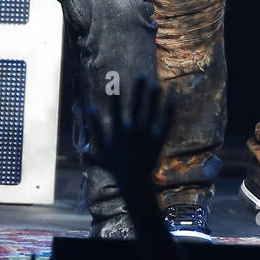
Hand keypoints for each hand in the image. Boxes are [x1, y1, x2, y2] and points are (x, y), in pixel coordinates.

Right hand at [86, 75, 171, 201]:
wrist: (133, 182)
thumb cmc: (115, 166)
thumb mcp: (100, 149)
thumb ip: (94, 130)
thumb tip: (89, 109)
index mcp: (117, 133)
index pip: (116, 110)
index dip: (116, 96)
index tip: (117, 82)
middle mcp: (132, 132)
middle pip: (135, 107)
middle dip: (138, 91)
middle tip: (142, 76)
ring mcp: (145, 136)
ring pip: (150, 113)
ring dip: (153, 99)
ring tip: (156, 86)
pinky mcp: (157, 142)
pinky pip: (164, 125)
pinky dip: (168, 113)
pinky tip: (171, 101)